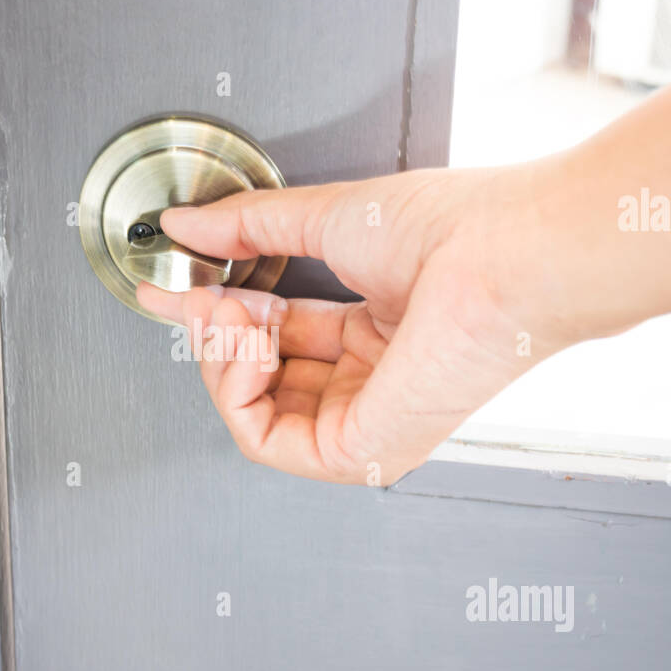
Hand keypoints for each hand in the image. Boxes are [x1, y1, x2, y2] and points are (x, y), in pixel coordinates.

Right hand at [137, 167, 564, 484]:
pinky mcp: (359, 451)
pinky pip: (263, 440)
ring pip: (253, 414)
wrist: (502, 254)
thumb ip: (249, 228)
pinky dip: (235, 390)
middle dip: (214, 334)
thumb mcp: (328, 219)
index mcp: (376, 335)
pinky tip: (247, 344)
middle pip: (260, 379)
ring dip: (221, 357)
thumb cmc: (455, 232)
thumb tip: (186, 226)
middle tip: (198, 295)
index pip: (277, 338)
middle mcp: (372, 384)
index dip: (215, 314)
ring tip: (228, 312)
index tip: (168, 290)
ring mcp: (367, 422)